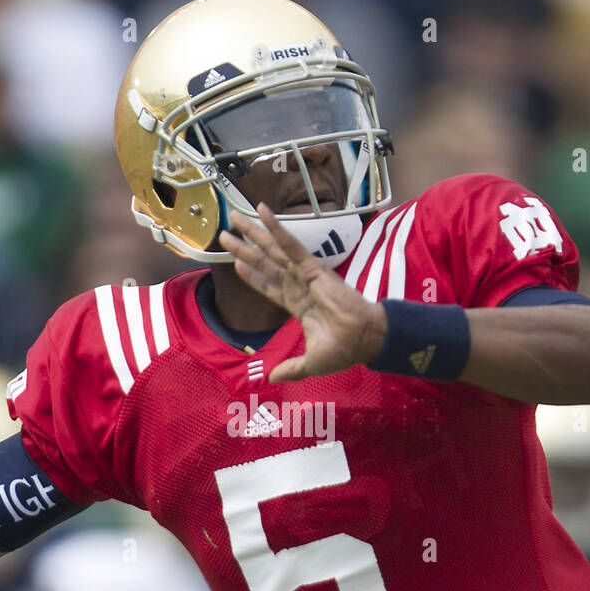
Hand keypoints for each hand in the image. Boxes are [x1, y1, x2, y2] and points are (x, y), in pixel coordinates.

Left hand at [220, 203, 386, 382]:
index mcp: (298, 305)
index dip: (252, 276)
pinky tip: (262, 212)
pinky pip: (290, 245)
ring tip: (234, 217)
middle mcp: (298, 285)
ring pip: (272, 250)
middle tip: (225, 233)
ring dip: (253, 234)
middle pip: (265, 263)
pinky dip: (276, 228)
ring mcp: (304, 274)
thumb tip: (271, 379)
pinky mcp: (312, 267)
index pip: (269, 286)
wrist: (364, 339)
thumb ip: (291, 368)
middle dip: (244, 249)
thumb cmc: (343, 350)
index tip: (236, 263)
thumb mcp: (311, 363)